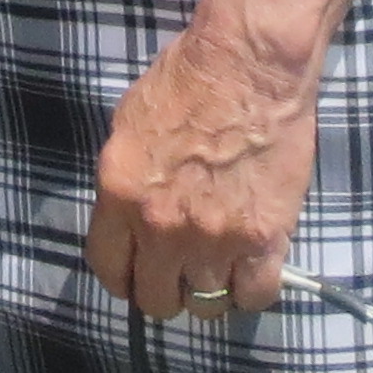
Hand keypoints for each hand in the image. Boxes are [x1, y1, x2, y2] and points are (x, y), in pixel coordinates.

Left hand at [87, 23, 319, 317]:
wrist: (246, 67)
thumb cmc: (184, 82)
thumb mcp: (127, 129)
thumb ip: (125, 184)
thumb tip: (129, 220)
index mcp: (120, 194)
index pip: (108, 268)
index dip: (122, 277)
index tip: (135, 272)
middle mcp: (162, 226)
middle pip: (156, 299)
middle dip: (164, 289)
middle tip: (177, 271)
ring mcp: (214, 239)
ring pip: (206, 305)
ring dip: (208, 289)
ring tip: (216, 265)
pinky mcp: (263, 240)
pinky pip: (254, 297)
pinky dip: (250, 289)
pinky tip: (248, 267)